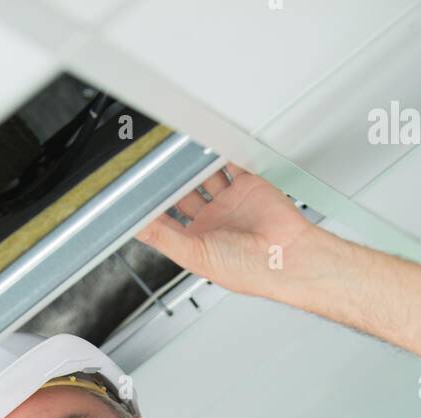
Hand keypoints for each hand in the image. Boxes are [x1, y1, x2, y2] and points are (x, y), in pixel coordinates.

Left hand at [134, 163, 317, 298]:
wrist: (284, 256)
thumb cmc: (247, 269)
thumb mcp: (195, 256)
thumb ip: (164, 238)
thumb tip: (136, 229)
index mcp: (197, 241)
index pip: (167, 220)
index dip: (153, 208)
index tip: (137, 194)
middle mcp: (212, 221)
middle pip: (184, 193)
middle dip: (171, 181)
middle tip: (156, 166)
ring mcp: (229, 202)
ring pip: (205, 175)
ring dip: (194, 165)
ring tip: (179, 153)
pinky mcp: (247, 185)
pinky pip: (230, 163)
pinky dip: (220, 153)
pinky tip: (208, 145)